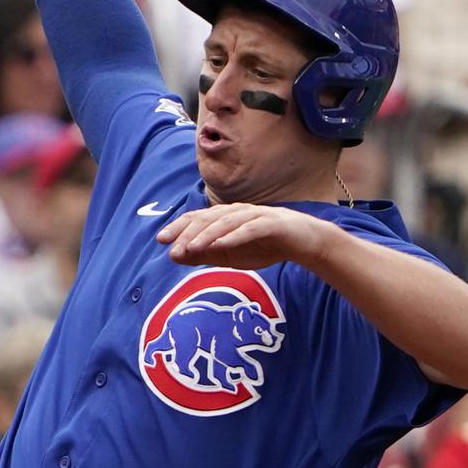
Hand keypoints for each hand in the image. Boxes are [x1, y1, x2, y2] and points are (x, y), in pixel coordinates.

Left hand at [155, 203, 332, 270]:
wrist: (306, 243)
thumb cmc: (265, 246)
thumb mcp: (230, 255)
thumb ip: (205, 254)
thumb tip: (175, 255)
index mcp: (226, 217)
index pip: (198, 219)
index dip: (179, 227)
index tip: (161, 240)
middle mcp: (238, 212)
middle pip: (209, 218)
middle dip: (188, 232)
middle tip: (172, 247)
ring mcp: (256, 215)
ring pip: (227, 222)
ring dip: (208, 234)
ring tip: (192, 248)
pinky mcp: (274, 223)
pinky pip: (251, 228)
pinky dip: (235, 236)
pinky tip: (222, 245)